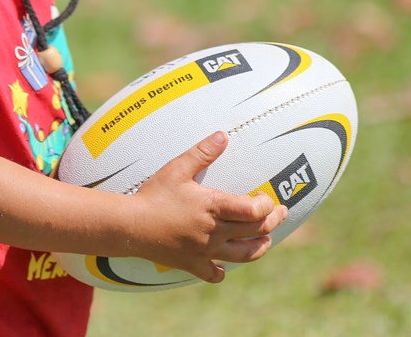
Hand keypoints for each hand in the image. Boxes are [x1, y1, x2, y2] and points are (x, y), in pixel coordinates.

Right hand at [130, 131, 287, 283]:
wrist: (130, 225)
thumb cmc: (153, 194)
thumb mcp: (176, 169)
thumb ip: (202, 153)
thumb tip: (223, 136)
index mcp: (213, 207)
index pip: (254, 210)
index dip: (266, 204)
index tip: (267, 198)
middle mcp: (215, 232)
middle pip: (255, 231)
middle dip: (273, 221)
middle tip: (280, 213)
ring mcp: (205, 250)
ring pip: (244, 255)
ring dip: (259, 247)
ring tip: (266, 240)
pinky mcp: (192, 263)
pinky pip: (213, 273)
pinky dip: (221, 271)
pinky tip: (223, 267)